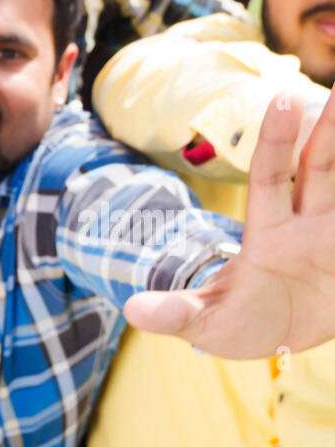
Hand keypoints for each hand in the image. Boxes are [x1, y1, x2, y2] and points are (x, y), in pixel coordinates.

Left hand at [125, 91, 334, 357]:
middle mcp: (304, 226)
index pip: (268, 178)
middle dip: (327, 131)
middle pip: (317, 168)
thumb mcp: (204, 324)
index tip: (281, 101)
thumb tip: (132, 310)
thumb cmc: (239, 325)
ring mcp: (331, 237)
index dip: (275, 141)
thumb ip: (175, 313)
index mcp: (266, 234)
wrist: (278, 345)